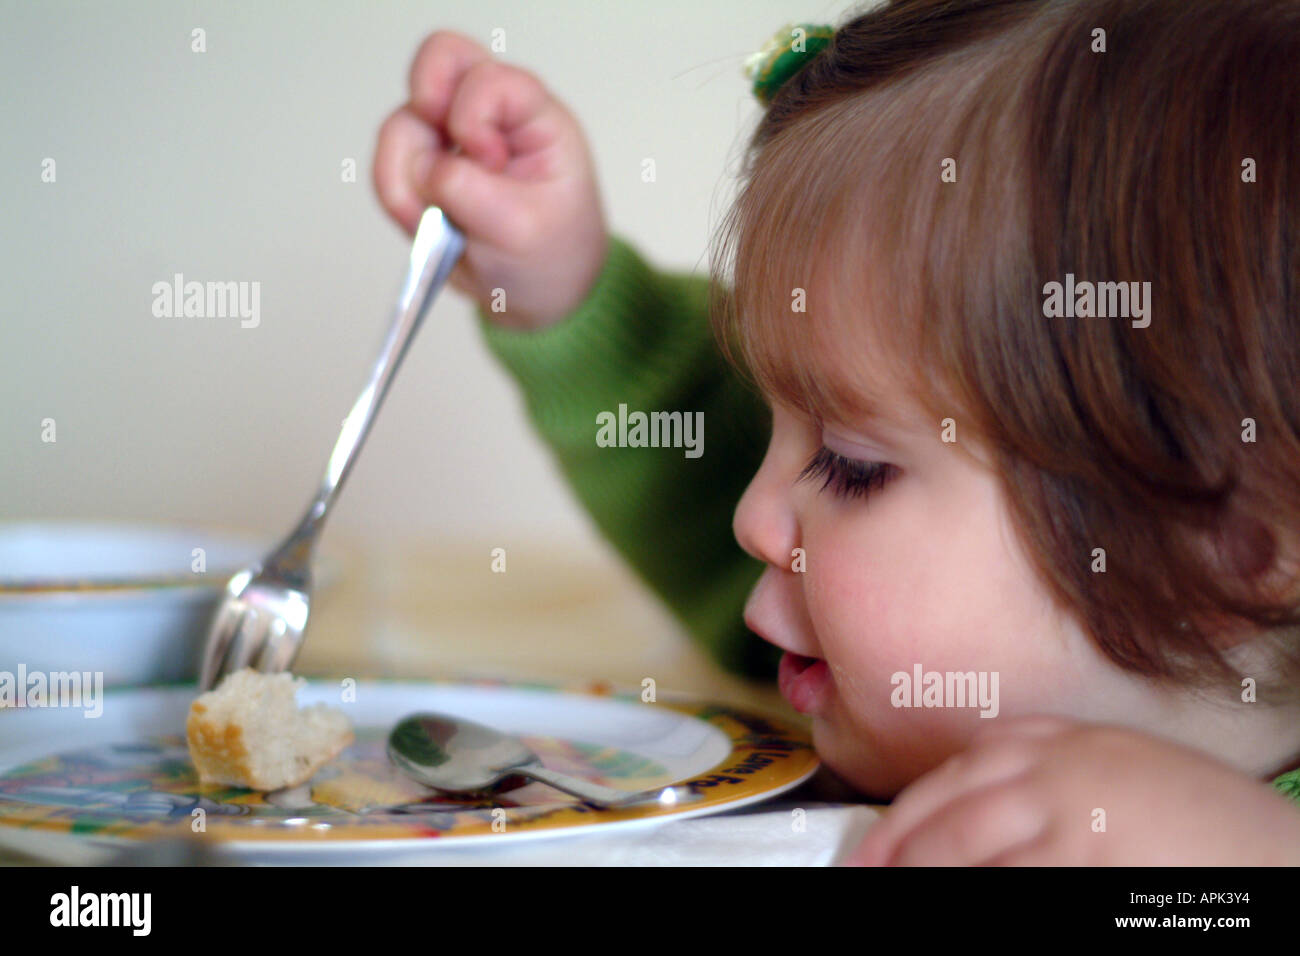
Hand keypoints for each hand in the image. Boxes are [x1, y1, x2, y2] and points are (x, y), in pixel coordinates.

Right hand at [374, 30, 608, 329]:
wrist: (537, 297)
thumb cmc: (552, 255)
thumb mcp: (522, 228)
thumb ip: (468, 190)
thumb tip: (421, 165)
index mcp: (534, 116)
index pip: (488, 79)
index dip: (473, 117)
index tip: (491, 165)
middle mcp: (491, 114)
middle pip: (437, 64)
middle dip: (423, 113)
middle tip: (431, 165)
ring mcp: (453, 136)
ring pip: (402, 123)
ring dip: (404, 175)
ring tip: (433, 221)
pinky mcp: (425, 165)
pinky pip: (390, 163)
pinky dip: (396, 194)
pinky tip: (423, 224)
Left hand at [843, 715, 1299, 864]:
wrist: (1275, 848)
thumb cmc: (1200, 821)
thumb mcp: (1114, 769)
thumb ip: (1047, 776)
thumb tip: (974, 811)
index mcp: (1057, 739)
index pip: (956, 770)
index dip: (906, 812)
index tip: (879, 841)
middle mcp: (1051, 765)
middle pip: (944, 807)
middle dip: (895, 846)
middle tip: (866, 874)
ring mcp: (1063, 810)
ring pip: (960, 847)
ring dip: (920, 871)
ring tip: (895, 889)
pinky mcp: (1078, 856)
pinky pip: (1005, 878)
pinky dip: (968, 889)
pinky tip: (958, 896)